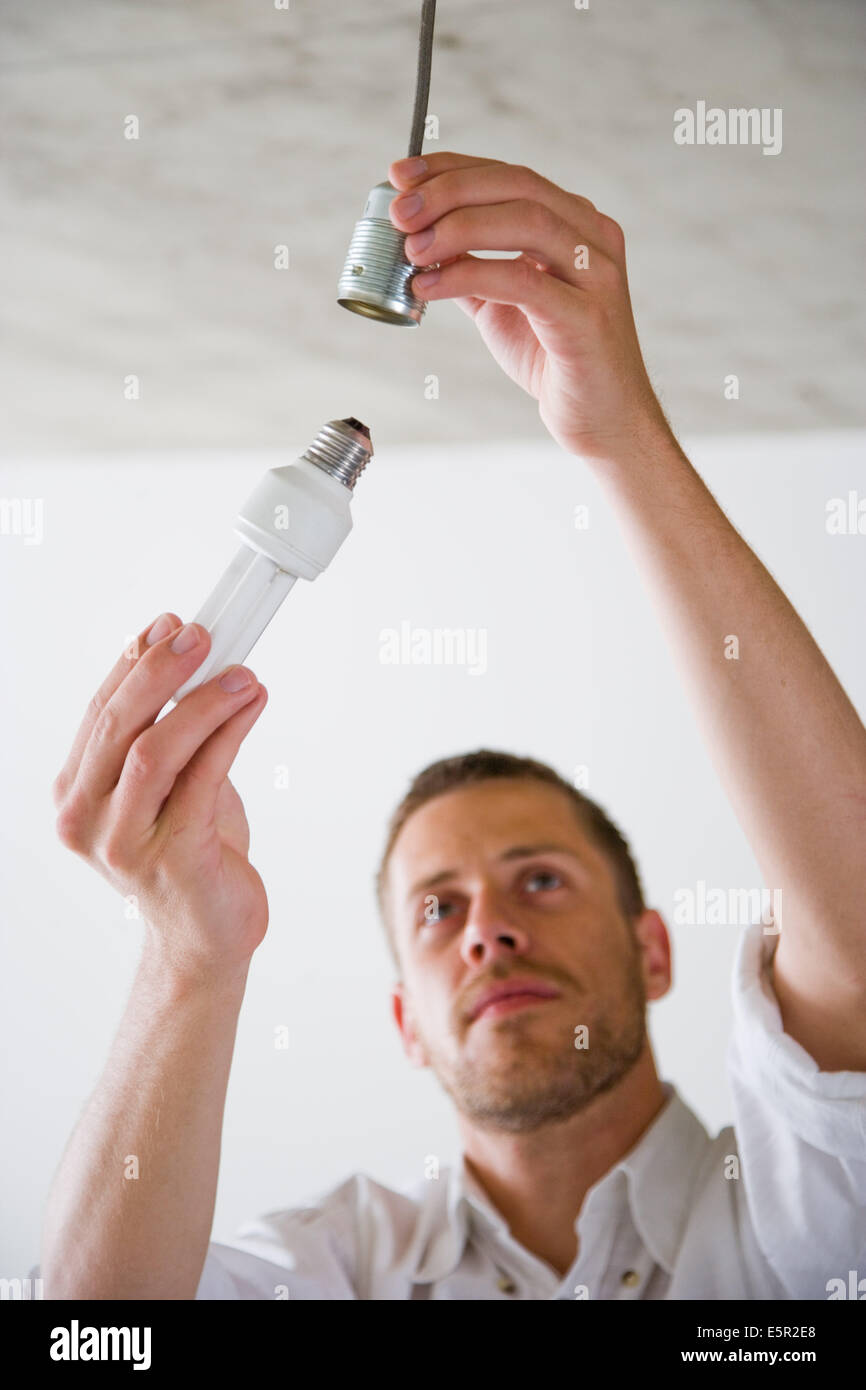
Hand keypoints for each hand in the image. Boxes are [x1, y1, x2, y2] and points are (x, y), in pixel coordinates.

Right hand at [52, 614, 268, 981]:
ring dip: (203, 703)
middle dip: (161, 670)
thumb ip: (169, 735)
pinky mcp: (174, 857)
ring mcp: (124, 843)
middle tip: (202, 636)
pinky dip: (229, 733)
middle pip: (119, 725)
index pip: (99, 713)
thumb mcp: (167, 786)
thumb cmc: (189, 853)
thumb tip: (197, 665)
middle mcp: (86, 820)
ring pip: (155, 751)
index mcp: (75, 795)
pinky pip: (202, 779)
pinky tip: (251, 706)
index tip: (168, 625)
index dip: (133, 662)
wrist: (206, 933)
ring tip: (242, 675)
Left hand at [389, 151, 672, 461]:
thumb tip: (418, 241)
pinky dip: (469, 276)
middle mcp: (593, 238)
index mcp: (577, 225)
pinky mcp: (586, 317)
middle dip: (450, 190)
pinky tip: (428, 287)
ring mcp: (596, 274)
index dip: (452, 168)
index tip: (400, 175)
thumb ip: (471, 269)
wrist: (603, 421)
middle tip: (400, 212)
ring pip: (525, 222)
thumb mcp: (503, 305)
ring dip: (458, 227)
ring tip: (411, 248)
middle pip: (518, 186)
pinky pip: (522, 281)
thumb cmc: (557, 362)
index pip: (510, 176)